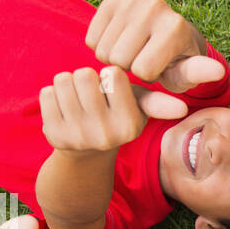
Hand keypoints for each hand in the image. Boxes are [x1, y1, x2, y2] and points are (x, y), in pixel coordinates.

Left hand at [39, 66, 187, 152]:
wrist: (86, 154)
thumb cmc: (115, 118)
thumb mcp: (138, 109)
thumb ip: (158, 103)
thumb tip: (183, 109)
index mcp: (129, 125)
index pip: (112, 73)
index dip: (110, 76)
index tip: (113, 92)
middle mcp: (105, 135)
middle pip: (85, 75)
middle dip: (87, 78)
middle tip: (92, 96)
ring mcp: (78, 137)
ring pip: (63, 81)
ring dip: (69, 85)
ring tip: (78, 101)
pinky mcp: (54, 136)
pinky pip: (46, 94)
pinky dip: (53, 96)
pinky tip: (64, 110)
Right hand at [85, 0, 222, 92]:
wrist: (167, 34)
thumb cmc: (177, 62)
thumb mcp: (186, 74)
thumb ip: (196, 75)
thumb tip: (218, 71)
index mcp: (174, 26)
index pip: (142, 70)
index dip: (148, 77)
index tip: (159, 68)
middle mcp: (154, 6)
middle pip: (119, 59)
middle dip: (129, 68)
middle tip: (144, 59)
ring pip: (103, 50)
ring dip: (115, 58)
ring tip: (134, 51)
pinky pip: (92, 38)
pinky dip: (102, 46)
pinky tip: (121, 41)